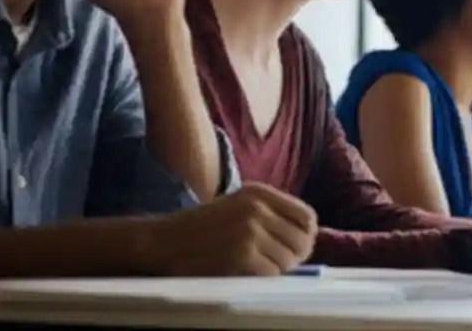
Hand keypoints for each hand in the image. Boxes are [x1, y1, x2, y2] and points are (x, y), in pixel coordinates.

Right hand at [143, 183, 317, 275]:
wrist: (163, 241)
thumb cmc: (202, 228)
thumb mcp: (238, 206)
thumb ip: (270, 215)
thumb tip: (308, 238)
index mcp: (260, 192)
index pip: (307, 216)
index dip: (306, 236)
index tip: (297, 248)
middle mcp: (258, 207)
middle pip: (303, 239)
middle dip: (296, 256)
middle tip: (280, 264)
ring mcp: (250, 230)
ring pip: (289, 259)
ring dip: (279, 269)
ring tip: (258, 267)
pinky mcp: (242, 254)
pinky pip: (272, 273)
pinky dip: (265, 278)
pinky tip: (247, 274)